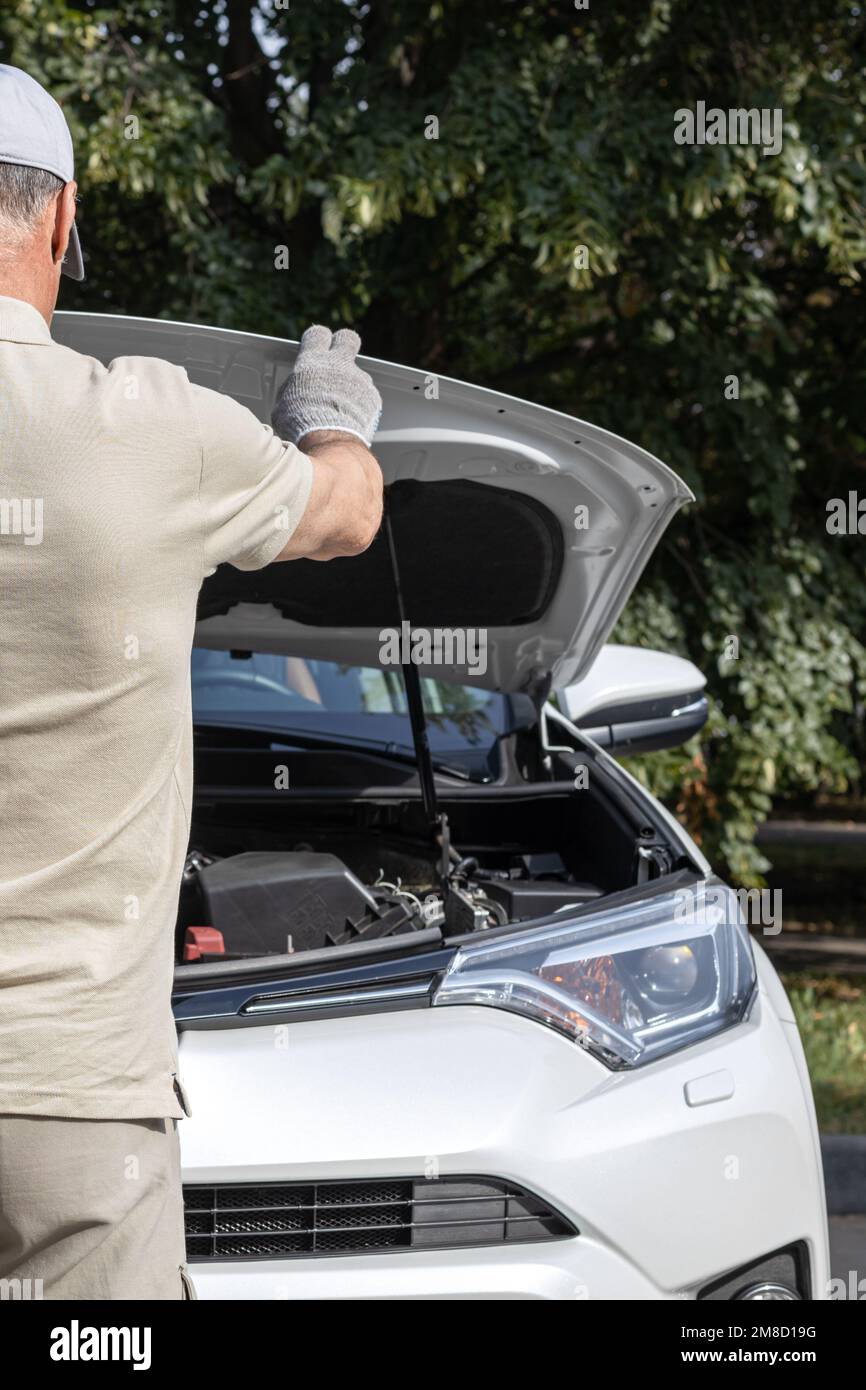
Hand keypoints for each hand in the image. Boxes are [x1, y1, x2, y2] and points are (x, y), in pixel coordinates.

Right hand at [271, 325, 381, 446]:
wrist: (330, 441)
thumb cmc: (301, 425)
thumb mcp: (283, 404)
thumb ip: (292, 389)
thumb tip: (293, 389)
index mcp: (313, 362)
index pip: (317, 335)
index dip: (317, 340)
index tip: (316, 347)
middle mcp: (339, 365)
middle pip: (348, 339)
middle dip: (343, 345)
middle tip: (338, 360)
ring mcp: (359, 380)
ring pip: (358, 375)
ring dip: (351, 386)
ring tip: (340, 409)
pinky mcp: (373, 398)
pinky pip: (367, 397)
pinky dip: (361, 406)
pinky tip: (351, 421)